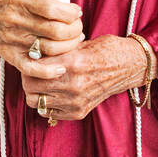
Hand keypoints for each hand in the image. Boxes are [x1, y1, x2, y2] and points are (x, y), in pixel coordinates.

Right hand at [0, 0, 84, 82]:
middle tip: (78, 27)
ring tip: (74, 40)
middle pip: (56, 31)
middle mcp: (15, 19)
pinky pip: (31, 67)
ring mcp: (11, 38)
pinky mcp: (7, 53)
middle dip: (75, 30)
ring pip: (49, 48)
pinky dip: (48, 71)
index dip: (71, 12)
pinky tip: (60, 67)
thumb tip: (64, 5)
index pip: (53, 9)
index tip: (76, 11)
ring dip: (68, 46)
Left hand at [20, 34, 149, 121]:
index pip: (33, 67)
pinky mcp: (79, 112)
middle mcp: (73, 85)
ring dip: (35, 91)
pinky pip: (48, 112)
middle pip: (30, 86)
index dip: (29, 61)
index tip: (31, 58)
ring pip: (35, 101)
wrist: (128, 67)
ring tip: (42, 83)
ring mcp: (76, 101)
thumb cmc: (104, 50)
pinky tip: (54, 93)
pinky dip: (47, 103)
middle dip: (28, 77)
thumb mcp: (78, 44)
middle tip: (33, 71)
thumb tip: (32, 53)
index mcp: (72, 63)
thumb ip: (56, 51)